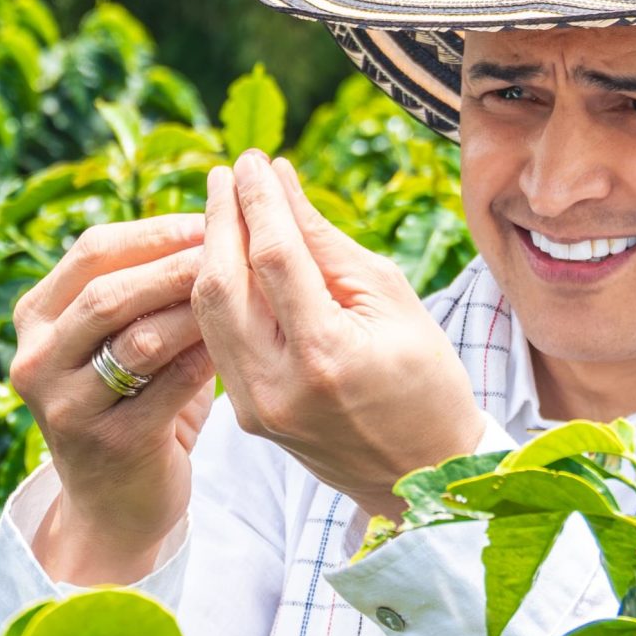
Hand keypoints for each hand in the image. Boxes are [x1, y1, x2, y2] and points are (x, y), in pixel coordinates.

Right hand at [7, 213, 215, 585]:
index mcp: (37, 317)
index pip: (92, 251)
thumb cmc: (134, 401)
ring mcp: (65, 405)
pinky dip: (206, 359)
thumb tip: (216, 219)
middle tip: (234, 245)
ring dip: (196, 309)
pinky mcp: (108, 443)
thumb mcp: (124, 338)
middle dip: (176, 264)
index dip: (155, 230)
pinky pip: (167, 388)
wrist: (117, 503)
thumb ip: (148, 287)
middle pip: (109, 291)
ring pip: (137, 339)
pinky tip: (241, 344)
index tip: (213, 216)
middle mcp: (37, 358)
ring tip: (246, 290)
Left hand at [193, 152, 485, 518]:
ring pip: (208, 313)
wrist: (425, 474)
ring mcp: (255, 408)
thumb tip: (280, 184)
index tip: (254, 160)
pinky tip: (230, 259)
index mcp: (327, 356)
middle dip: (222, 219)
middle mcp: (279, 386)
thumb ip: (327, 244)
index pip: (274, 257)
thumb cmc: (427, 380)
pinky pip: (217, 341)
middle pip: (223, 284)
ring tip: (227, 207)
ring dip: (211, 252)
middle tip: (231, 174)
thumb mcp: (393, 300)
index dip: (259, 201)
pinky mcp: (246, 417)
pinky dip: (219, 294)